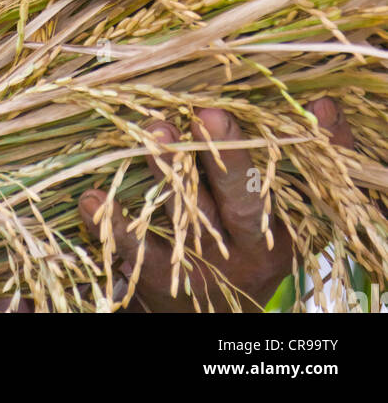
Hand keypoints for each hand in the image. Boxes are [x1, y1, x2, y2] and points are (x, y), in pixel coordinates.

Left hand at [78, 96, 354, 312]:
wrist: (212, 313)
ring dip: (170, 172)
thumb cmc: (244, 241)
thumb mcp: (281, 211)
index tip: (304, 108)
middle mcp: (248, 247)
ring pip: (189, 216)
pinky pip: (138, 251)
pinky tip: (92, 198)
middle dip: (228, 155)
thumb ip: (298, 158)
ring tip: (153, 131)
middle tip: (210, 113)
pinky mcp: (163, 282)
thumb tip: (324, 104)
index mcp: (281, 225)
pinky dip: (113, 223)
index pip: (292, 181)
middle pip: (243, 199)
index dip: (298, 146)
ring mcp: (206, 265)